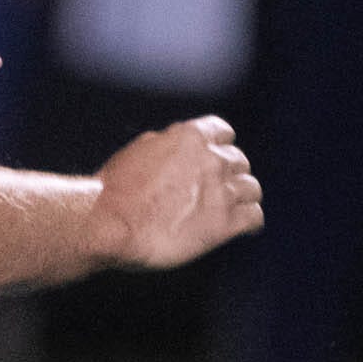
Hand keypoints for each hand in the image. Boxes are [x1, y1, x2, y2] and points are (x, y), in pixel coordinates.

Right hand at [91, 115, 261, 269]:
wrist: (108, 226)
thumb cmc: (111, 192)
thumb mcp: (137, 151)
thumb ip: (166, 145)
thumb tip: (175, 146)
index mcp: (190, 137)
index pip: (223, 132)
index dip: (219, 146)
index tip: (212, 160)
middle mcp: (212, 161)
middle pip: (239, 162)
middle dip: (229, 174)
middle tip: (216, 191)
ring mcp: (221, 193)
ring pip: (251, 189)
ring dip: (241, 198)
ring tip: (231, 210)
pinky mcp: (225, 225)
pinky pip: (254, 218)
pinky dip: (249, 222)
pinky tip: (241, 229)